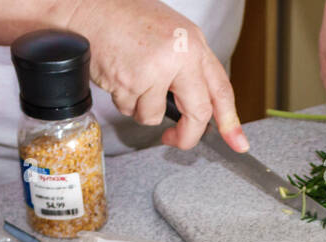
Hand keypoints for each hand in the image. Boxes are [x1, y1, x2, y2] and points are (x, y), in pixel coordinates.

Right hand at [68, 0, 248, 151]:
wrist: (87, 8)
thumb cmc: (122, 18)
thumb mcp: (169, 35)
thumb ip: (187, 67)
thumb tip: (198, 103)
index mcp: (193, 44)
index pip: (221, 90)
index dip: (231, 121)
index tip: (238, 143)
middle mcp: (180, 56)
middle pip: (198, 113)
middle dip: (186, 135)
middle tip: (175, 139)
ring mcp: (156, 70)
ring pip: (156, 116)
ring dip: (141, 108)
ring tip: (131, 78)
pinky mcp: (131, 82)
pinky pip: (132, 110)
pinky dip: (123, 100)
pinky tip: (119, 75)